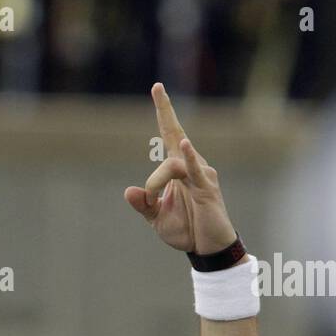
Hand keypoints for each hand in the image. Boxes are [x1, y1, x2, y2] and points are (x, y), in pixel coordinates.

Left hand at [124, 83, 236, 254]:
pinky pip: (195, 170)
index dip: (163, 114)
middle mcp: (190, 166)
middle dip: (165, 110)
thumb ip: (143, 203)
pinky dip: (188, 158)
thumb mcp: (156, 218)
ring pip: (171, 164)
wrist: (206, 248)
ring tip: (154, 201)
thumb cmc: (186, 229)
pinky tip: (183, 145)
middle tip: (157, 87)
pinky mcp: (206, 188)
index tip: (157, 88)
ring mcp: (200, 175)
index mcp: (176, 170)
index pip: (168, 136)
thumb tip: (129, 191)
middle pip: (174, 134)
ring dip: (156, 182)